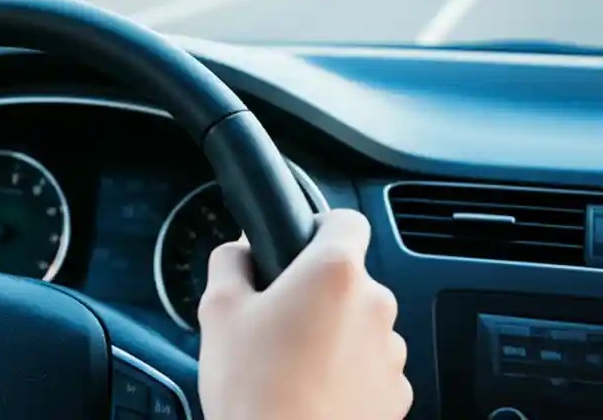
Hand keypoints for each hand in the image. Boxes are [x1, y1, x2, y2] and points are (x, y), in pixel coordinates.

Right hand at [197, 210, 410, 419]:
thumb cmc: (253, 388)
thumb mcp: (218, 310)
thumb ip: (230, 261)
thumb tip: (239, 251)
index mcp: (334, 273)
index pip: (344, 220)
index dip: (317, 226)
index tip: (297, 244)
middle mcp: (374, 305)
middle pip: (348, 277)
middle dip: (315, 291)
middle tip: (274, 318)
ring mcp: (390, 352)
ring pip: (359, 323)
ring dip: (333, 332)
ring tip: (289, 362)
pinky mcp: (396, 393)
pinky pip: (369, 366)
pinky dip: (346, 371)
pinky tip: (310, 389)